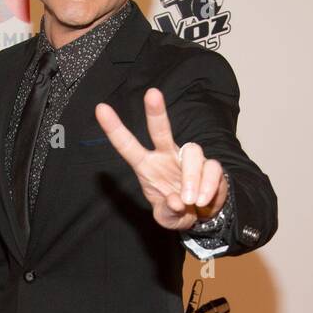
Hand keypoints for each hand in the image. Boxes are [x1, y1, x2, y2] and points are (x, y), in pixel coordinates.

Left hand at [94, 86, 229, 232]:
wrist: (203, 217)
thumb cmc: (177, 212)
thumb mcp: (166, 219)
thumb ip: (168, 213)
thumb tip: (177, 202)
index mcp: (148, 166)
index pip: (128, 146)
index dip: (114, 129)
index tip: (101, 108)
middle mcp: (167, 156)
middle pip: (161, 130)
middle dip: (156, 112)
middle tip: (152, 94)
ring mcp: (189, 160)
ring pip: (193, 152)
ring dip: (191, 178)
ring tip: (189, 200)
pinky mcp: (211, 167)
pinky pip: (212, 169)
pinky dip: (207, 186)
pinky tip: (202, 200)